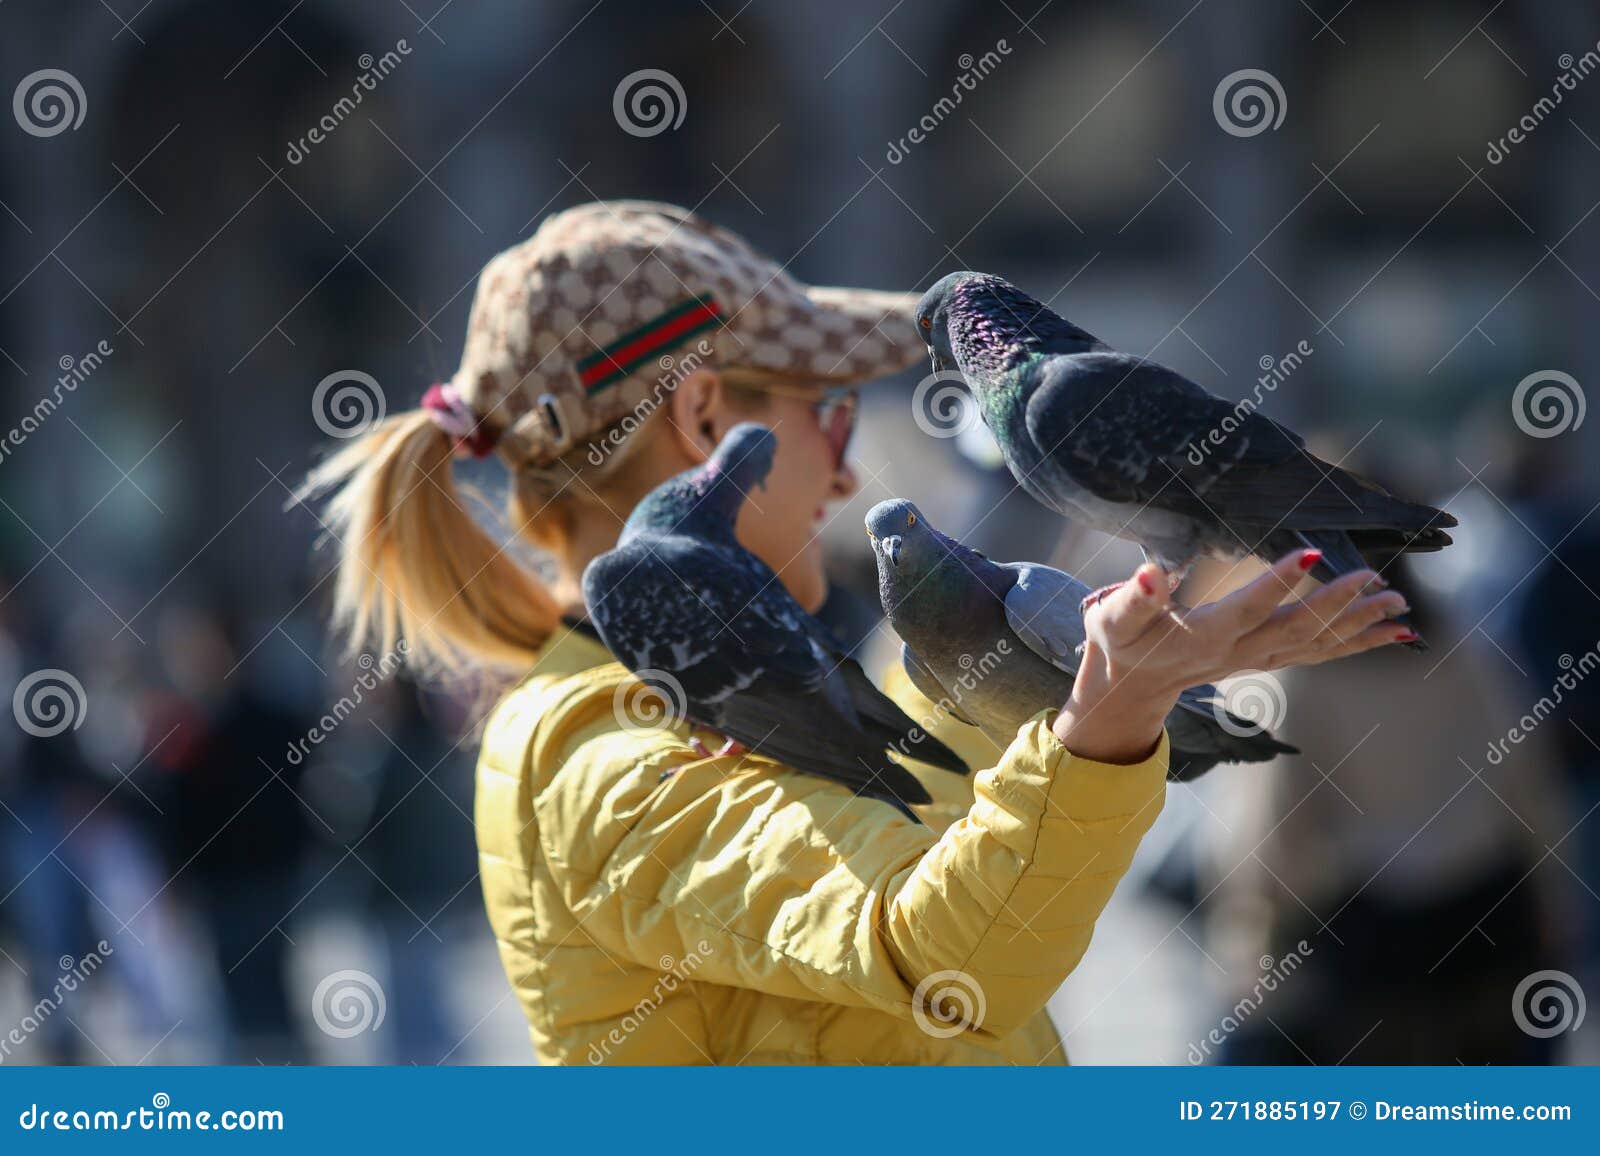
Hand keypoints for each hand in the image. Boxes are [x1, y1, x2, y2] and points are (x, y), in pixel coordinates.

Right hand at [1052, 549, 1410, 762]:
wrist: (1132, 684)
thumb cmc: (1122, 641)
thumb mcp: (1113, 617)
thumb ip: (1134, 597)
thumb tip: (1153, 573)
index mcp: (1202, 635)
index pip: (1244, 609)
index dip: (1275, 583)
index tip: (1309, 554)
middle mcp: (1237, 652)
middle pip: (1294, 630)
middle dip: (1337, 605)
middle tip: (1374, 578)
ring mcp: (1258, 660)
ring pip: (1317, 645)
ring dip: (1360, 626)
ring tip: (1398, 604)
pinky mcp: (1270, 660)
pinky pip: (1322, 653)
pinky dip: (1361, 642)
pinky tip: (1397, 631)